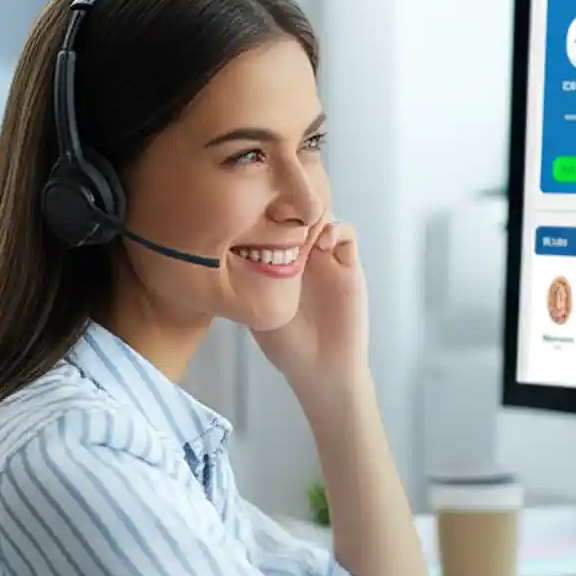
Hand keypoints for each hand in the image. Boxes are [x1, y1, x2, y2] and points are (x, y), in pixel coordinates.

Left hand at [251, 218, 370, 406]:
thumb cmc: (286, 346)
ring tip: (300, 230)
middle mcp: (302, 256)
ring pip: (323, 217)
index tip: (254, 214)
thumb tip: (226, 249)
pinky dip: (336, 230)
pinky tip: (322, 244)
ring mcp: (326, 259)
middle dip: (289, 207)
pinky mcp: (349, 266)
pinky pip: (346, 235)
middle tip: (279, 213)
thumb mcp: (257, 309)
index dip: (264, 213)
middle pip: (298, 214)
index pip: (272, 223)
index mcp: (277, 263)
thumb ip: (249, 281)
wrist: (323, 368)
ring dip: (313, 216)